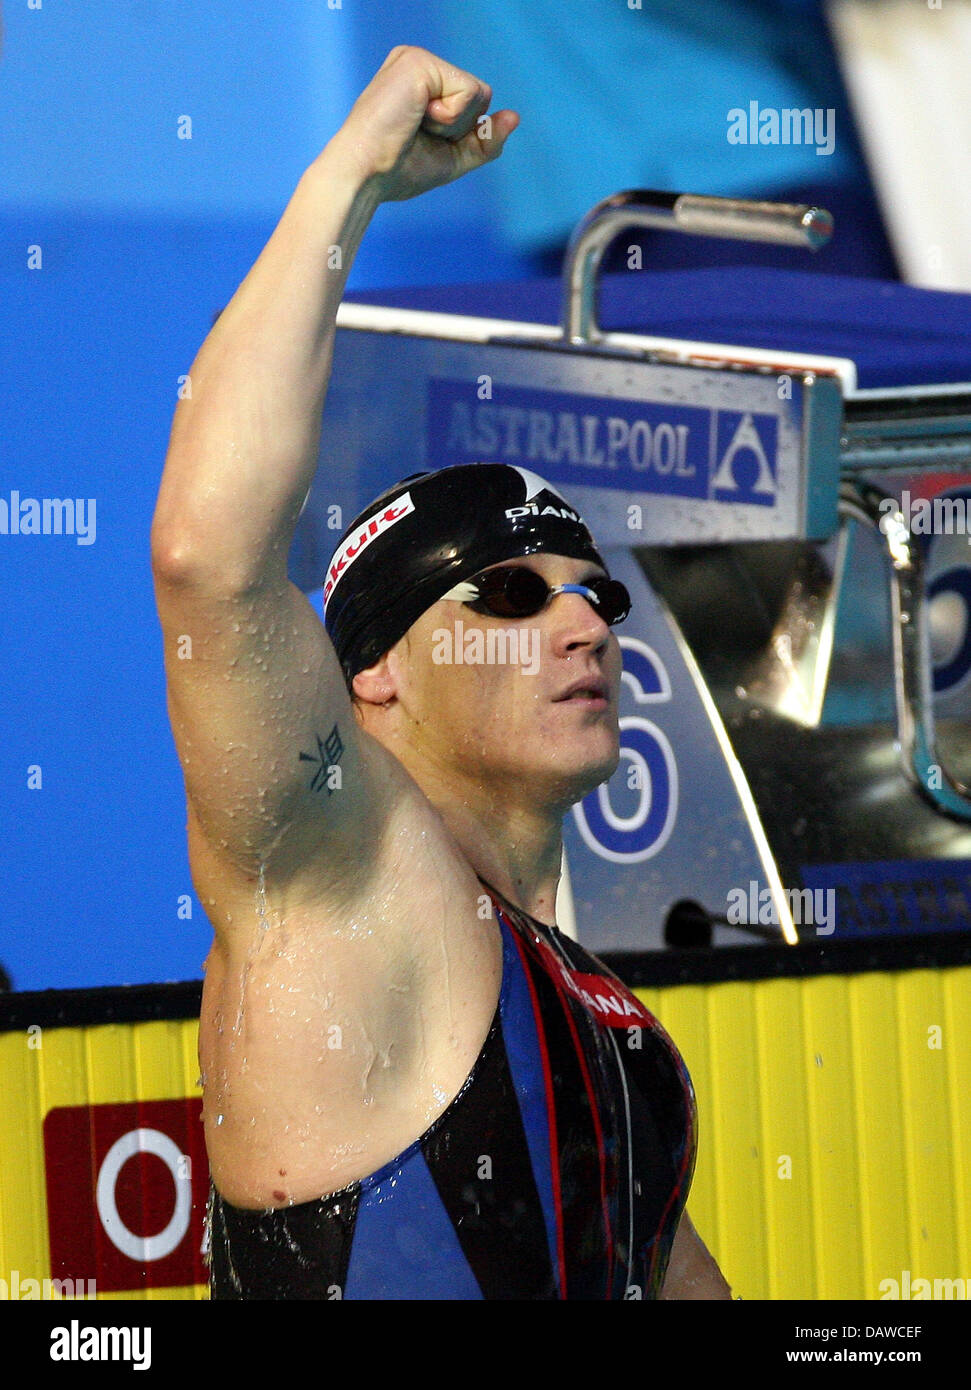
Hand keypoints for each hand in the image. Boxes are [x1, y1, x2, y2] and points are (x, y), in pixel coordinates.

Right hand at [330, 45, 518, 202]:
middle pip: (482, 95)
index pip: (474, 102)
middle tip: (420, 134)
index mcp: (424, 82)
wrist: (367, 175)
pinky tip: (417, 116)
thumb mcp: (453, 157)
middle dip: (462, 128)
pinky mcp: (420, 62)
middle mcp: (420, 63)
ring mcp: (418, 59)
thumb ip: (484, 140)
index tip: (423, 141)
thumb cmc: (400, 170)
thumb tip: (514, 117)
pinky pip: (469, 93)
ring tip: (416, 125)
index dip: (463, 133)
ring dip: (455, 124)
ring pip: (479, 93)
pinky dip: (450, 117)